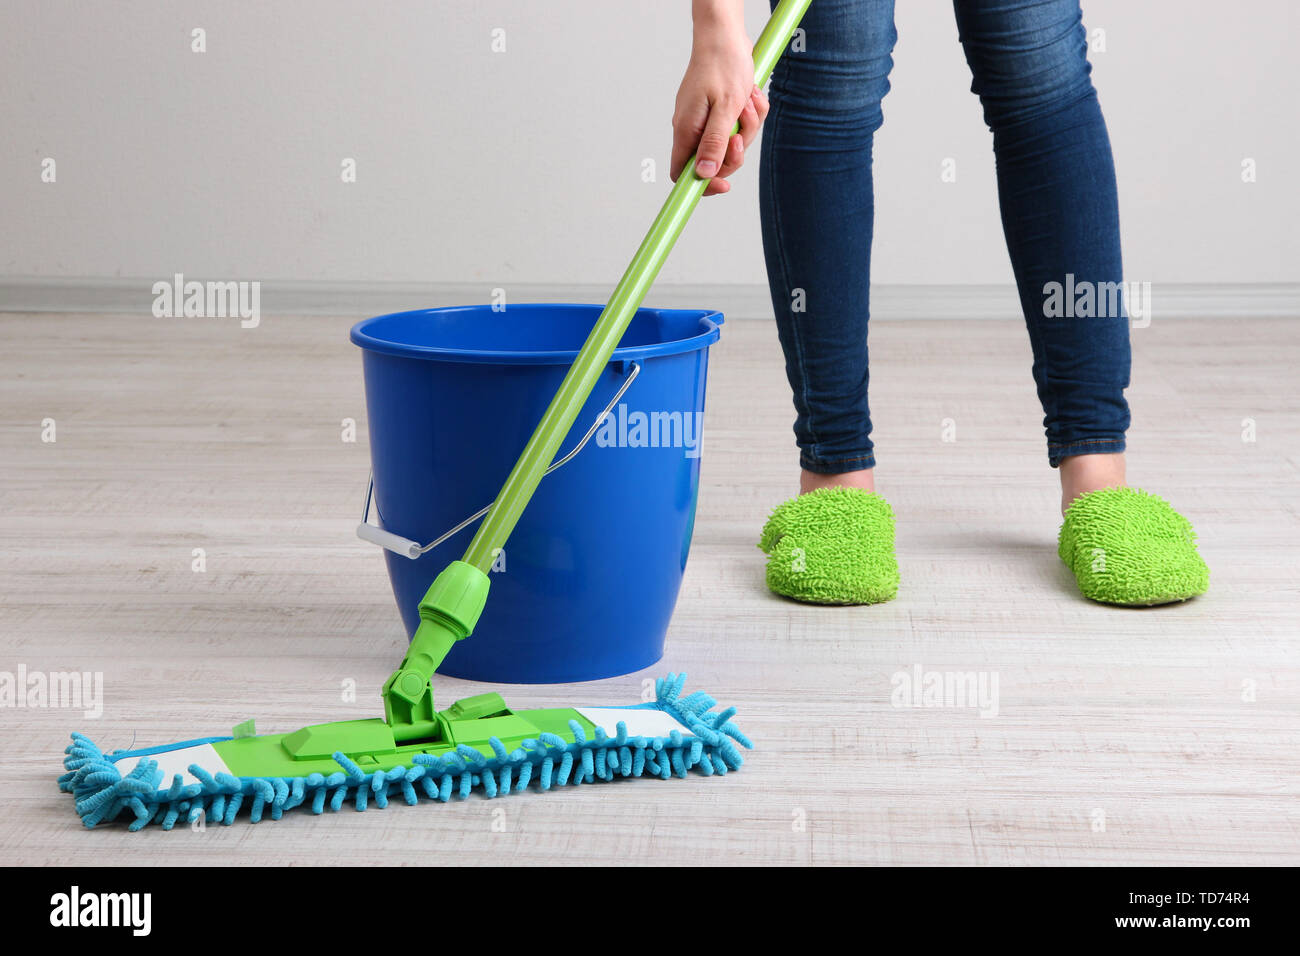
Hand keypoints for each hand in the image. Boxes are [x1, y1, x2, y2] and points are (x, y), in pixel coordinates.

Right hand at [671, 13, 768, 196]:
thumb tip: (703, 175)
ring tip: (748, 103)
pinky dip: (749, 115)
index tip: (724, 184)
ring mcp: (704, 120)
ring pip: (729, 143)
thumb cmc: (724, 65)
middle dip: (736, 150)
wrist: (726, 35)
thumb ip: (714, 143)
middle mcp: (691, 128)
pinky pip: (736, 126)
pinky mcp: (717, 111)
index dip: (702, 185)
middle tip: (742, 130)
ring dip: (746, 126)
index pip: (682, 174)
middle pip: (713, 161)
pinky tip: (750, 97)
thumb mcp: (725, 108)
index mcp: (686, 130)